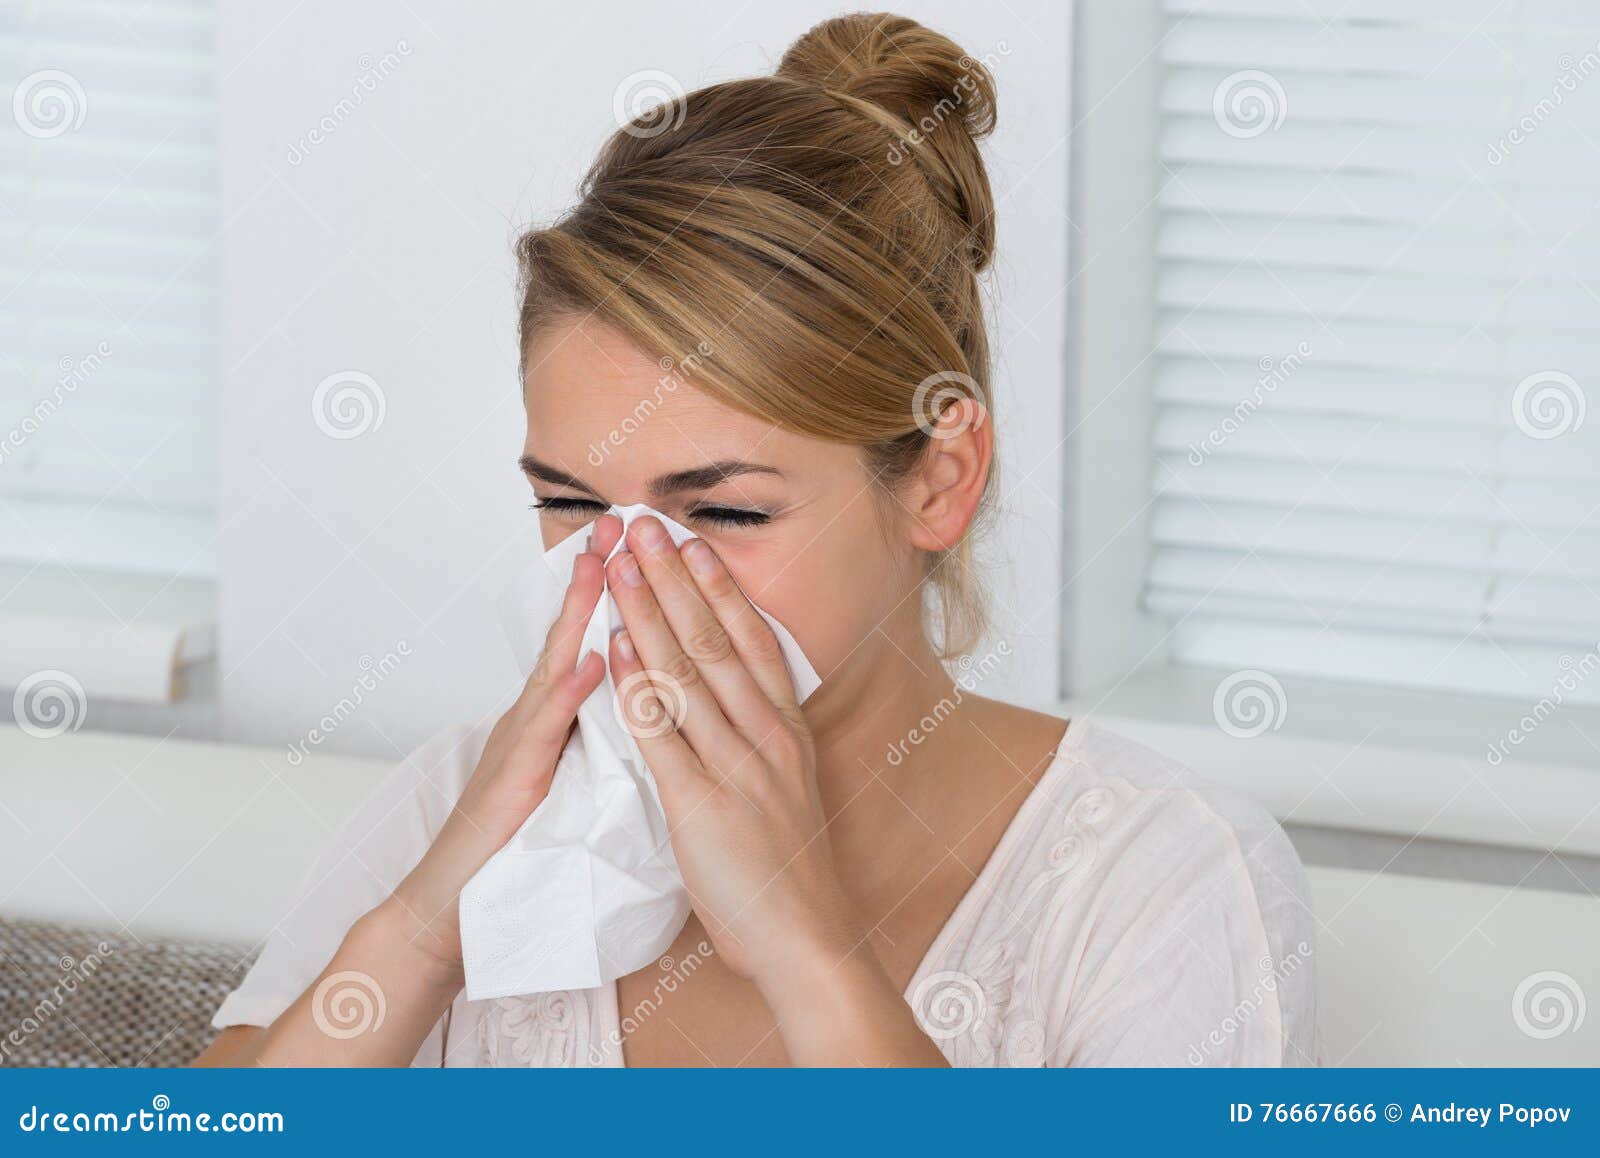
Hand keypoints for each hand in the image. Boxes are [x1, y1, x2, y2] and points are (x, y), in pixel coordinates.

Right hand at [388, 515, 622, 969]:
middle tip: (616, 522)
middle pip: (568, 637)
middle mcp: (533, 720)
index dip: (612, 595)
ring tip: (603, 564)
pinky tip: (593, 661)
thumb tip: (629, 702)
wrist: (452, 907)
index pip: (587, 643)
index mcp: (552, 721)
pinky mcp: (511, 782)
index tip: (638, 544)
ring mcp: (517, 746)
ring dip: (577, 615)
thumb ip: (588, 736)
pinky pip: (544, 732)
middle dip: (592, 578)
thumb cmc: (511, 846)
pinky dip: (568, 694)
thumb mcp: (562, 778)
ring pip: (553, 668)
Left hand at [604, 516, 860, 991]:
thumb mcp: (785, 789)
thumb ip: (760, 742)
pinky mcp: (702, 801)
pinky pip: (663, 732)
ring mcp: (735, 765)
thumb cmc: (787, 872)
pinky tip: (616, 646)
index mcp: (785, 731)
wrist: (805, 936)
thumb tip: (739, 704)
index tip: (695, 544)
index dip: (720, 588)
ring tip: (620, 566)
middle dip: (675, 579)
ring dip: (648, 612)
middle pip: (714, 640)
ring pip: (685, 672)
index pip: (752, 641)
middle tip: (646, 528)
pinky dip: (637, 684)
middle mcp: (765, 735)